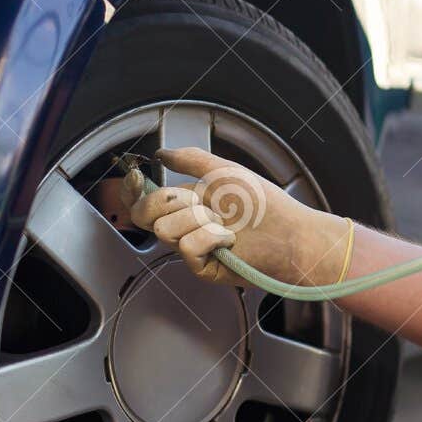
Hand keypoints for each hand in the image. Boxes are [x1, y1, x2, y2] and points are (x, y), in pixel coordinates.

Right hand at [108, 147, 345, 286]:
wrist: (288, 233)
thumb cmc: (264, 204)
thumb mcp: (225, 171)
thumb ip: (191, 160)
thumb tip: (162, 153)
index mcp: (188, 202)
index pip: (145, 198)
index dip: (133, 190)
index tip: (137, 178)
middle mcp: (186, 225)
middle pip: (145, 214)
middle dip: (170, 201)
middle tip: (201, 202)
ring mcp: (192, 248)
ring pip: (165, 230)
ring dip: (198, 219)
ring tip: (224, 223)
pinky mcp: (201, 267)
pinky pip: (187, 247)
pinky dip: (210, 238)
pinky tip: (228, 240)